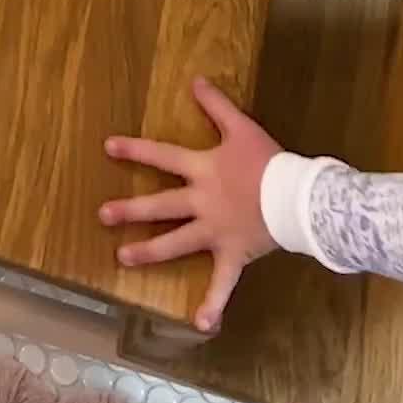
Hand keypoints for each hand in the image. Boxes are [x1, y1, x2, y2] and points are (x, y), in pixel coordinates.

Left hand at [102, 79, 280, 333]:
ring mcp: (215, 232)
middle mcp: (202, 202)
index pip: (161, 157)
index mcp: (202, 170)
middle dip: (130, 211)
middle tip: (102, 215)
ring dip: (149, 252)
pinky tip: (200, 324)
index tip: (108, 148)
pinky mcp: (234, 255)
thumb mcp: (242, 128)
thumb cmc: (270, 162)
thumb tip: (195, 79)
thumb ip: (217, 105)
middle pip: (160, 206)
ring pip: (177, 243)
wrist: (300, 198)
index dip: (135, 151)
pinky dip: (213, 304)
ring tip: (122, 258)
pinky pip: (222, 283)